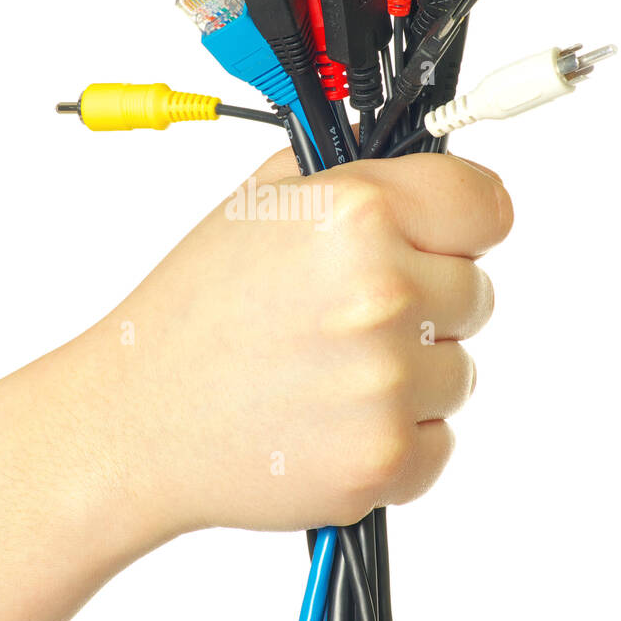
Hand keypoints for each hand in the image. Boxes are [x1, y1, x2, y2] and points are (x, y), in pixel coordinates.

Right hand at [73, 146, 512, 533]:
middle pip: (477, 292)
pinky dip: (397, 438)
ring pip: (460, 371)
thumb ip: (349, 178)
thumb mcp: (256, 207)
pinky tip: (329, 422)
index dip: (465, 223)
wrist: (136, 421)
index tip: (449, 239)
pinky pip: (440, 441)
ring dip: (411, 375)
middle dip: (427, 304)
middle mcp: (380, 293)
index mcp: (353, 214)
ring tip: (327, 374)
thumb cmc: (193, 313)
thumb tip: (419, 163)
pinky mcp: (384, 458)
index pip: (485, 205)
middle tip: (347, 319)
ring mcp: (386, 382)